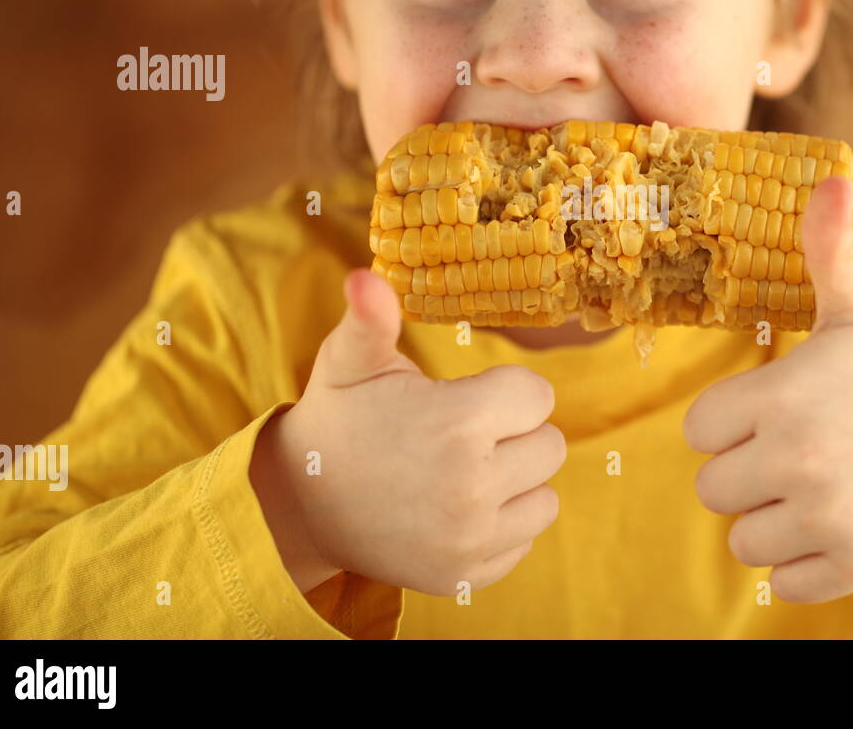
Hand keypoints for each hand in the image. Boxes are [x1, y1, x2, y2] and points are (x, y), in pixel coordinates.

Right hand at [251, 269, 564, 595]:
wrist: (302, 504)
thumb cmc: (339, 418)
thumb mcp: (349, 361)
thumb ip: (371, 318)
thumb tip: (366, 277)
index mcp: (458, 422)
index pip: (539, 396)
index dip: (506, 392)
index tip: (467, 399)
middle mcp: (473, 486)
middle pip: (551, 446)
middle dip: (515, 435)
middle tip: (465, 437)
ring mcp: (471, 538)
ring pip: (545, 497)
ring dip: (516, 482)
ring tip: (465, 472)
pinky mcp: (468, 575)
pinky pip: (524, 540)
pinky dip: (502, 526)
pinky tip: (457, 510)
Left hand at [683, 175, 852, 602]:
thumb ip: (828, 249)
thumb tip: (827, 177)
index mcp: (780, 398)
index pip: (699, 430)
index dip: (730, 422)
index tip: (772, 410)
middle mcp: (795, 461)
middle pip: (714, 486)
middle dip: (747, 469)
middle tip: (799, 448)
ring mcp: (823, 519)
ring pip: (742, 536)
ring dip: (770, 517)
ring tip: (817, 485)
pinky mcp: (849, 565)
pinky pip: (782, 578)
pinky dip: (801, 560)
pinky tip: (836, 521)